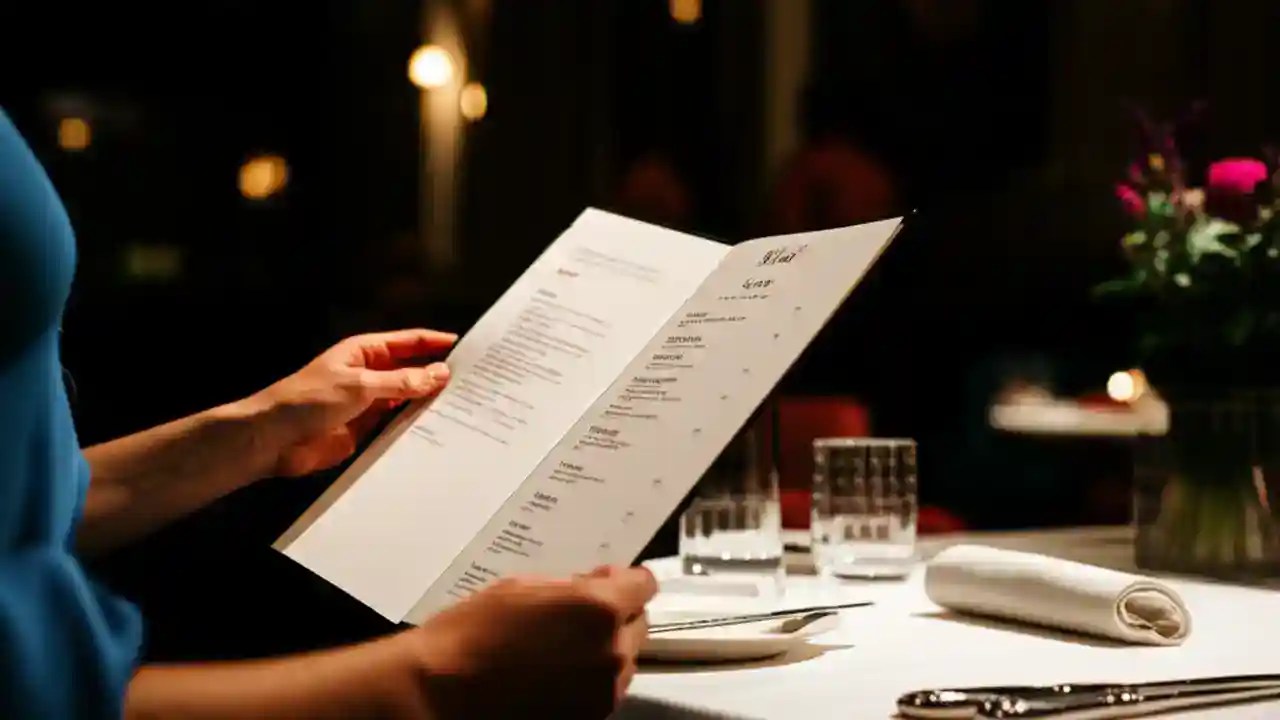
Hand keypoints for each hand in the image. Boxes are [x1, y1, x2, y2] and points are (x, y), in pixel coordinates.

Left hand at [258, 329, 455, 476]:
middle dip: (439, 375)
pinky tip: (440, 432)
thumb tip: (441, 372)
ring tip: (466, 409)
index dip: (438, 343)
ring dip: (430, 403)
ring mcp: (369, 403)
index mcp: (365, 353)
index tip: (470, 350)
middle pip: (412, 371)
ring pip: (408, 399)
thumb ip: (402, 381)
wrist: (272, 440)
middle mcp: (371, 374)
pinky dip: (416, 427)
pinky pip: (397, 426)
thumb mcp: (359, 385)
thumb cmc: (308, 400)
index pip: (410, 342)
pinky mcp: (366, 431)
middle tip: (476, 383)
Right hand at [411, 566, 656, 718]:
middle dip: (615, 615)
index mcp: (598, 609)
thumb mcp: (521, 587)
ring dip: (604, 649)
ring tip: (563, 647)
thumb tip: (594, 585)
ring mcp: (602, 691)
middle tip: (578, 614)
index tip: (606, 580)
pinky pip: (604, 690)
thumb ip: (570, 586)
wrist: (441, 694)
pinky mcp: (590, 718)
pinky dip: (590, 679)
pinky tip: (555, 673)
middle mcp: (610, 651)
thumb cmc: (472, 635)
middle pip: (637, 625)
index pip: (644, 585)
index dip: (625, 580)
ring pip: (623, 661)